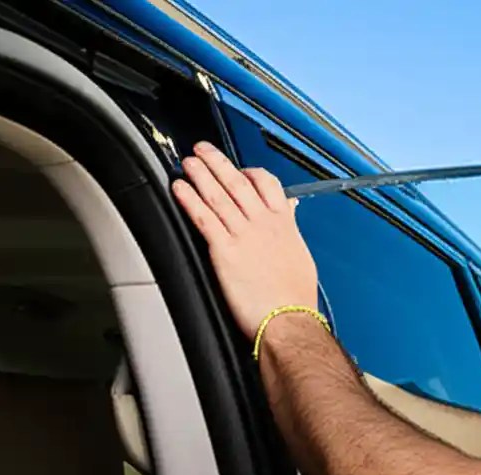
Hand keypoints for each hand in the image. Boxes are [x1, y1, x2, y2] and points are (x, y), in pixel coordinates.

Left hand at [172, 142, 317, 339]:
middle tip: (203, 150)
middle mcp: (263, 224)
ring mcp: (243, 235)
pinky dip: (190, 200)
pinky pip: (204, 218)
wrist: (288, 319)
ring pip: (218, 195)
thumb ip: (291, 230)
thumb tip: (291, 214)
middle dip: (218, 162)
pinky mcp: (225, 251)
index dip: (250, 172)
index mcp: (283, 224)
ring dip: (201, 175)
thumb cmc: (296, 297)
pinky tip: (180, 189)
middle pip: (237, 183)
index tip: (240, 170)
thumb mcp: (301, 256)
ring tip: (188, 162)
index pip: (267, 185)